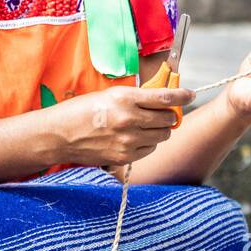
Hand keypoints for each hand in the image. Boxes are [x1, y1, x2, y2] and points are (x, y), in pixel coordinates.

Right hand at [49, 83, 195, 167]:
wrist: (60, 135)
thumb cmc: (82, 110)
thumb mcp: (110, 94)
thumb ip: (136, 97)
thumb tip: (162, 99)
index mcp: (125, 98)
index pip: (165, 97)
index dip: (182, 95)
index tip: (190, 94)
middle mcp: (129, 119)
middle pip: (168, 118)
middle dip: (170, 114)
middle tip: (163, 112)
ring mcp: (128, 141)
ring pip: (163, 135)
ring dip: (160, 129)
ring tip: (147, 125)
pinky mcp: (125, 157)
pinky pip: (150, 148)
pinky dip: (149, 142)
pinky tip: (136, 137)